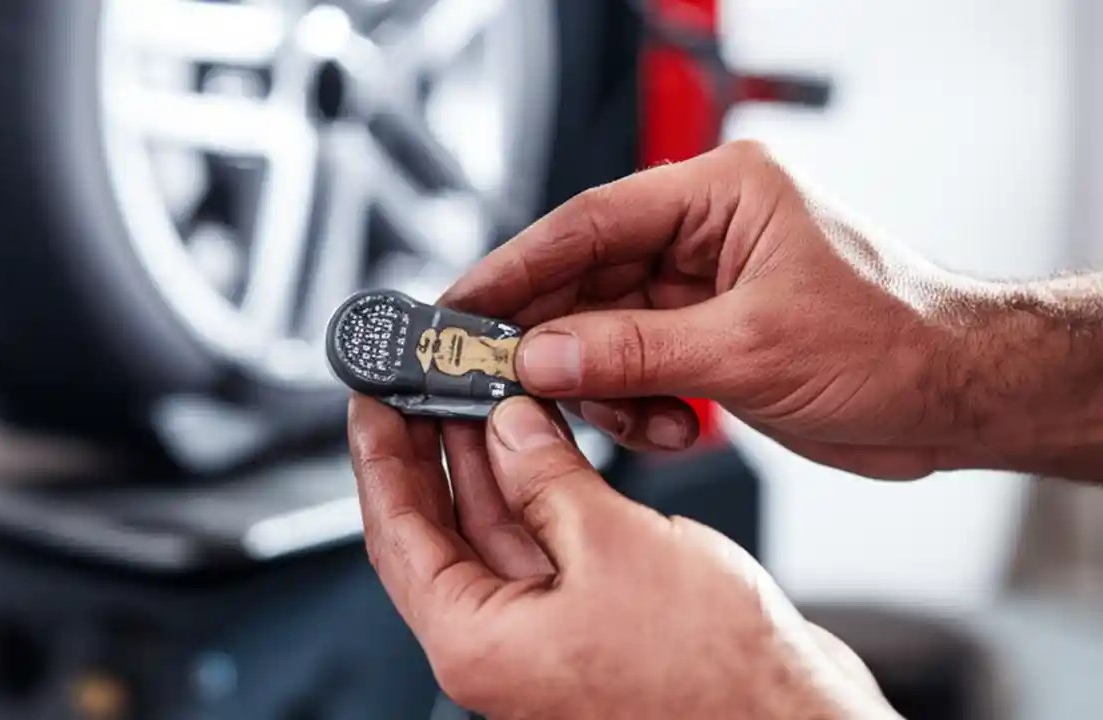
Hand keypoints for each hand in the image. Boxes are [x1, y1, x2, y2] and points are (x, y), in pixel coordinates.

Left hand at [349, 394, 895, 718]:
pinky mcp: (588, 623)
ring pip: (492, 531)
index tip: (372, 400)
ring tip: (482, 391)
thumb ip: (548, 479)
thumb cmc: (717, 680)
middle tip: (425, 382)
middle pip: (438, 528)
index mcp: (477, 643)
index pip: (397, 533)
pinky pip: (543, 543)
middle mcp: (500, 646)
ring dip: (488, 461)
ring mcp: (544, 635)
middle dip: (431, 449)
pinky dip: (538, 489)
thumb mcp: (615, 548)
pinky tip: (541, 439)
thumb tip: (508, 427)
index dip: (380, 459)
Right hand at [441, 140, 1056, 478]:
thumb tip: (541, 356)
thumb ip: (634, 351)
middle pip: (587, 278)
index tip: (464, 304)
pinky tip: (666, 428)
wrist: (957, 399)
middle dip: (550, 337)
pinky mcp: (708, 338)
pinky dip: (635, 405)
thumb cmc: (896, 341)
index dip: (518, 265)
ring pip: (605, 331)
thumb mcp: (750, 347)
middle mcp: (706, 232)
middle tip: (499, 379)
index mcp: (722, 193)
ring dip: (601, 385)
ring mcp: (703, 287)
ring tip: (631, 420)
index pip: (591, 221)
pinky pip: (636, 367)